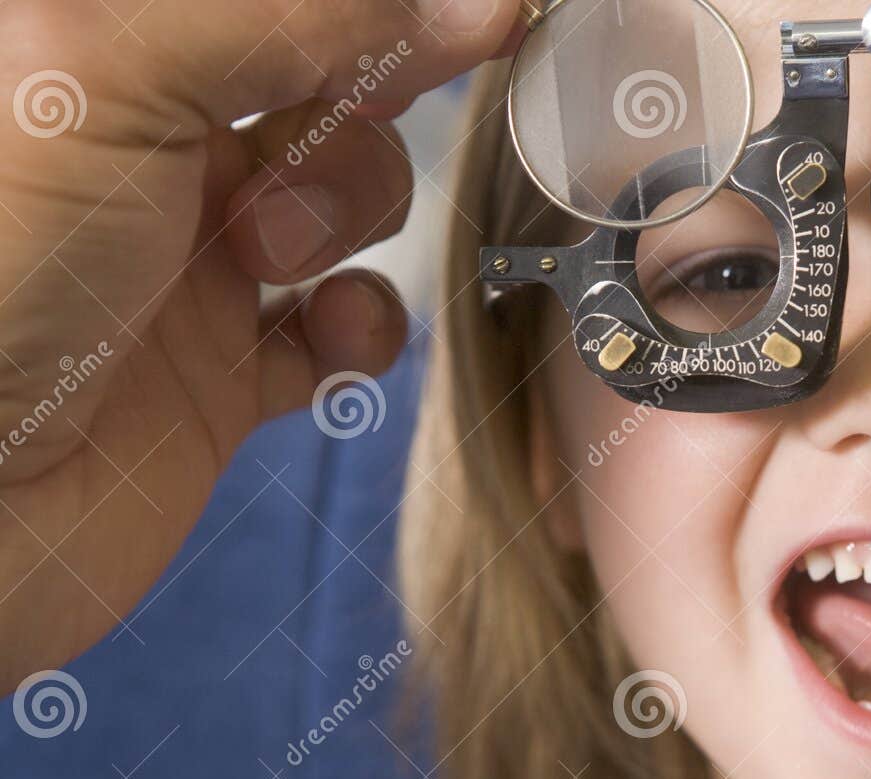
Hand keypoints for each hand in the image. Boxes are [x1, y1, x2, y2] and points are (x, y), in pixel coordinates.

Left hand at [0, 0, 522, 687]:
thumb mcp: (114, 83)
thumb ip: (289, 22)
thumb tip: (455, 4)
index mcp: (104, 55)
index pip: (281, 9)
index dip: (381, 13)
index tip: (488, 16)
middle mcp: (152, 149)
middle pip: (327, 91)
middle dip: (354, 117)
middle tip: (315, 148)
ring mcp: (191, 263)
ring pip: (346, 206)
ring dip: (350, 221)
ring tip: (275, 260)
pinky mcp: (224, 373)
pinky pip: (340, 332)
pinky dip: (361, 330)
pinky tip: (325, 337)